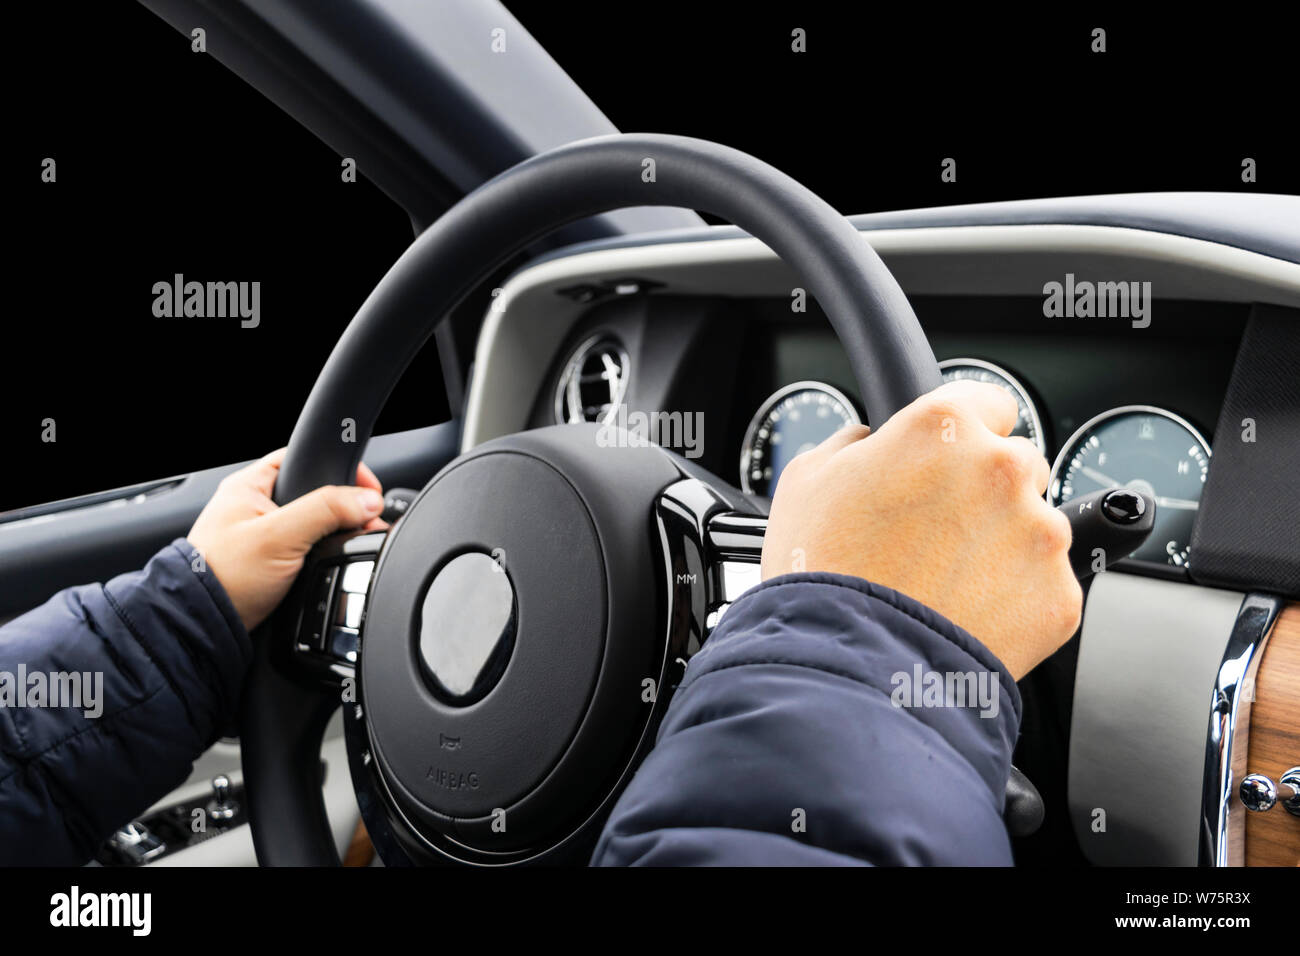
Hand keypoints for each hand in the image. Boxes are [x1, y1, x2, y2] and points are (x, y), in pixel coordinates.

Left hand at [187, 449, 386, 631]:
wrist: (205, 625)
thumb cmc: (223, 577)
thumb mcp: (280, 535)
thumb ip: (326, 510)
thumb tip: (367, 500)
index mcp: (249, 485)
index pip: (304, 458)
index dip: (339, 469)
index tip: (366, 490)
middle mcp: (254, 506)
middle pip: (314, 493)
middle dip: (342, 508)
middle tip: (362, 522)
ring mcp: (261, 536)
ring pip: (312, 523)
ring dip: (333, 534)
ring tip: (348, 544)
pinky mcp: (268, 562)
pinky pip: (306, 548)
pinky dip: (322, 554)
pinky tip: (328, 562)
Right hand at [761, 380, 1081, 679]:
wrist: (851, 669)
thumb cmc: (823, 574)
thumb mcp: (806, 480)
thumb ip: (853, 443)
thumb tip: (871, 444)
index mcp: (943, 428)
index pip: (987, 400)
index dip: (965, 430)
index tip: (952, 458)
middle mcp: (1002, 468)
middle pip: (1017, 462)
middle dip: (985, 492)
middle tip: (937, 533)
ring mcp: (1039, 532)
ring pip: (1036, 524)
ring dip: (1003, 544)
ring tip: (948, 582)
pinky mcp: (1059, 594)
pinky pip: (1046, 584)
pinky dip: (1016, 598)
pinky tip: (968, 612)